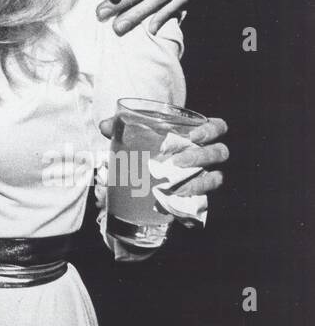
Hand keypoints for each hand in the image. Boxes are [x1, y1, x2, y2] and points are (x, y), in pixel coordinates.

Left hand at [99, 116, 228, 197]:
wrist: (152, 177)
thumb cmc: (150, 147)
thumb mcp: (137, 134)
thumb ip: (122, 126)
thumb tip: (105, 125)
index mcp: (197, 135)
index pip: (218, 127)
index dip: (211, 130)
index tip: (192, 136)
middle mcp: (207, 154)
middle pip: (219, 152)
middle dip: (201, 156)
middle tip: (177, 161)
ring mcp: (207, 175)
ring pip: (217, 177)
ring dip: (199, 180)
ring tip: (176, 184)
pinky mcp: (201, 194)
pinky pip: (206, 199)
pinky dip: (193, 200)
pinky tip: (178, 198)